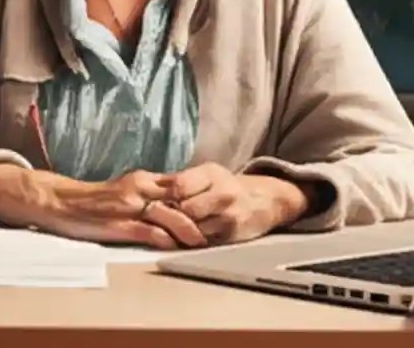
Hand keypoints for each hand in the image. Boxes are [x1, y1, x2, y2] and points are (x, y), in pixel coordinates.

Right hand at [0, 164, 207, 249]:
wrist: (60, 200)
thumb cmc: (94, 199)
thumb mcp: (126, 189)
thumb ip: (149, 194)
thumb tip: (174, 204)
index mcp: (144, 179)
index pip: (180, 184)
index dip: (200, 197)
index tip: (215, 209)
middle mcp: (140, 188)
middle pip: (180, 197)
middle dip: (201, 212)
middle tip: (218, 226)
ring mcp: (129, 206)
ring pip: (168, 213)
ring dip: (188, 228)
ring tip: (203, 240)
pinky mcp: (118, 224)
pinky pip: (147, 231)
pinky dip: (164, 239)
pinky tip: (175, 246)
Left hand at [156, 162, 311, 244]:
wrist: (264, 200)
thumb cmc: (227, 187)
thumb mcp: (208, 175)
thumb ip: (182, 181)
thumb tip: (148, 187)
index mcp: (211, 173)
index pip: (179, 186)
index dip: (163, 196)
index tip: (152, 202)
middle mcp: (222, 192)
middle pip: (185, 209)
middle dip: (169, 216)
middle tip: (155, 220)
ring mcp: (228, 215)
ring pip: (193, 227)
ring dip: (178, 231)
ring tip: (168, 229)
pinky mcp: (231, 234)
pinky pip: (203, 241)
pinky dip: (190, 241)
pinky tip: (184, 238)